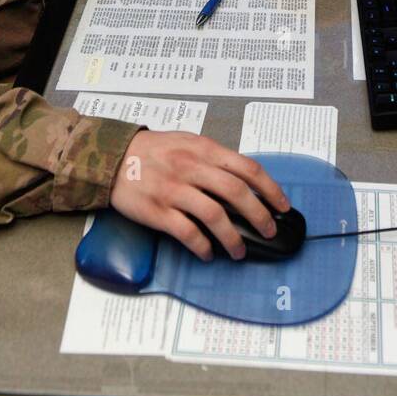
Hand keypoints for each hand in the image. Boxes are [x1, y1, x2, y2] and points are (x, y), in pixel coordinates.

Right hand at [110, 131, 289, 260]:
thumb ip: (214, 158)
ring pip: (215, 216)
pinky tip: (209, 253)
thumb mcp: (188, 142)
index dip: (270, 189)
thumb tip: (244, 180)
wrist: (113, 158)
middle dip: (259, 216)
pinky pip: (187, 233)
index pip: (247, 169)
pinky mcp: (158, 212)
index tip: (283, 206)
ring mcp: (175, 191)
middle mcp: (192, 168)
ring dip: (233, 238)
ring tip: (240, 251)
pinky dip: (203, 246)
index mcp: (204, 150)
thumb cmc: (154, 151)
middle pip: (236, 193)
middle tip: (269, 231)